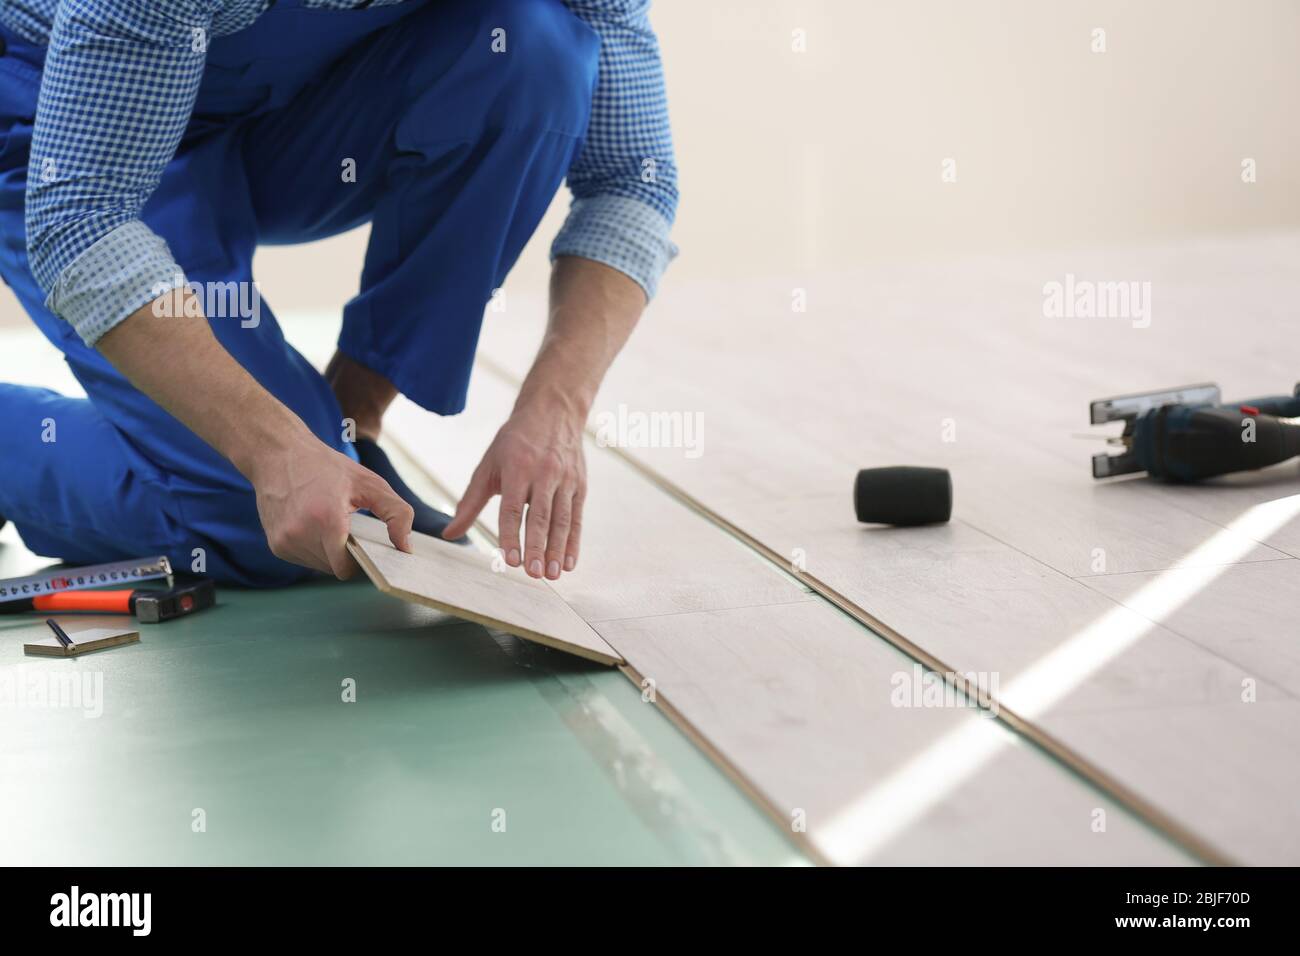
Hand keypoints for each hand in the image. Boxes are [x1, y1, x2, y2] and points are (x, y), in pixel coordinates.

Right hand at [251, 432, 413, 578]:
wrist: (278, 454)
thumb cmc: (326, 467)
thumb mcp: (370, 483)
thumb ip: (397, 514)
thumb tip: (406, 547)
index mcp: (325, 520)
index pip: (346, 568)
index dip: (360, 560)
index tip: (366, 545)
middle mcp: (300, 535)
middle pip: (334, 568)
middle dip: (345, 553)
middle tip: (349, 527)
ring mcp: (284, 542)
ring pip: (319, 566)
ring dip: (329, 552)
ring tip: (330, 523)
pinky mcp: (275, 545)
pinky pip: (304, 559)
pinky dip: (314, 548)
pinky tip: (314, 525)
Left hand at [442, 400, 586, 579]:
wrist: (553, 412)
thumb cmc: (514, 443)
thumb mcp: (488, 466)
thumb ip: (470, 502)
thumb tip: (449, 533)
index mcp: (517, 468)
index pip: (513, 508)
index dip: (512, 535)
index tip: (511, 561)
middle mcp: (544, 474)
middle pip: (541, 517)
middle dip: (538, 547)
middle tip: (534, 574)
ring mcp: (565, 480)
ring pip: (562, 520)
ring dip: (557, 550)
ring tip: (552, 575)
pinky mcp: (579, 485)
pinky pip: (576, 518)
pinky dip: (573, 542)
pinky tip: (569, 563)